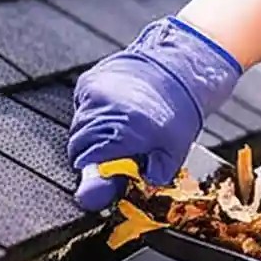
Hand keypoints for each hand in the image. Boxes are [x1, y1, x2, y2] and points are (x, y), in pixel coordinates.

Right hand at [67, 16, 242, 209]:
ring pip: (79, 130)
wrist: (180, 66)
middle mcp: (102, 110)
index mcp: (124, 129)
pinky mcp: (87, 83)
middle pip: (79, 150)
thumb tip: (126, 193)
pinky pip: (81, 111)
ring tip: (120, 137)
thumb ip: (148, 175)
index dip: (93, 183)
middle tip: (114, 164)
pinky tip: (115, 119)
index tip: (93, 195)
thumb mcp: (173, 151)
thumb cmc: (181, 108)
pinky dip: (94, 120)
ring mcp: (91, 95)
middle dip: (94, 161)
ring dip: (94, 140)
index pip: (91, 166)